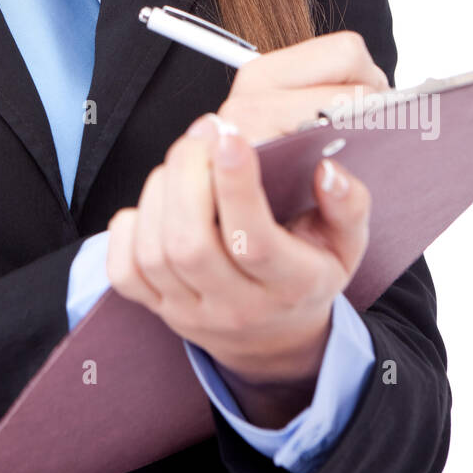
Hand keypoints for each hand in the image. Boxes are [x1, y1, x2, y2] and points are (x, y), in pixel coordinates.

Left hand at [106, 31, 384, 425]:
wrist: (275, 338)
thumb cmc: (309, 274)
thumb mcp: (347, 243)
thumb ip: (348, 205)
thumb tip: (327, 171)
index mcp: (290, 286)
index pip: (253, 241)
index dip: (236, 186)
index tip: (229, 138)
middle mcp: (237, 306)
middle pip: (192, 246)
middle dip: (187, 177)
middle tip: (201, 135)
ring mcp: (191, 311)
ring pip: (155, 253)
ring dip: (160, 192)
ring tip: (184, 162)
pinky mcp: (158, 309)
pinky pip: (124, 271)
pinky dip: (129, 227)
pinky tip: (155, 202)